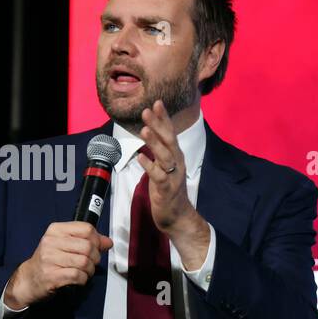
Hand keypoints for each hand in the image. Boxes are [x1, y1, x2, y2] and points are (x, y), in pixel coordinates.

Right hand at [6, 221, 112, 306]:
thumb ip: (87, 240)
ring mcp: (50, 259)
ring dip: (89, 270)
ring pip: (85, 262)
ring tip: (83, 271)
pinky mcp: (52, 275)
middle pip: (88, 247)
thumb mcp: (65, 244)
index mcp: (56, 230)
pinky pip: (78, 275)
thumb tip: (107, 241)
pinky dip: (83, 279)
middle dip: (95, 258)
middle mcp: (51, 242)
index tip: (96, 247)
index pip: (86, 229)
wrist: (29, 279)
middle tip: (90, 263)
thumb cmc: (49, 261)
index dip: (97, 240)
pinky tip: (77, 278)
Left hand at [136, 99, 193, 232]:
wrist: (177, 216)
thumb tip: (150, 132)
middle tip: (147, 110)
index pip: (170, 133)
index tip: (157, 102)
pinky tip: (140, 158)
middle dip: (159, 125)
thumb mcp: (164, 166)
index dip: (164, 118)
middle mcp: (177, 163)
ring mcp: (172, 176)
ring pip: (164, 156)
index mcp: (176, 156)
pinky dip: (149, 166)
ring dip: (155, 143)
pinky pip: (158, 176)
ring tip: (144, 130)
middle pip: (169, 141)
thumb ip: (159, 150)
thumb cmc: (169, 189)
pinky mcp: (166, 189)